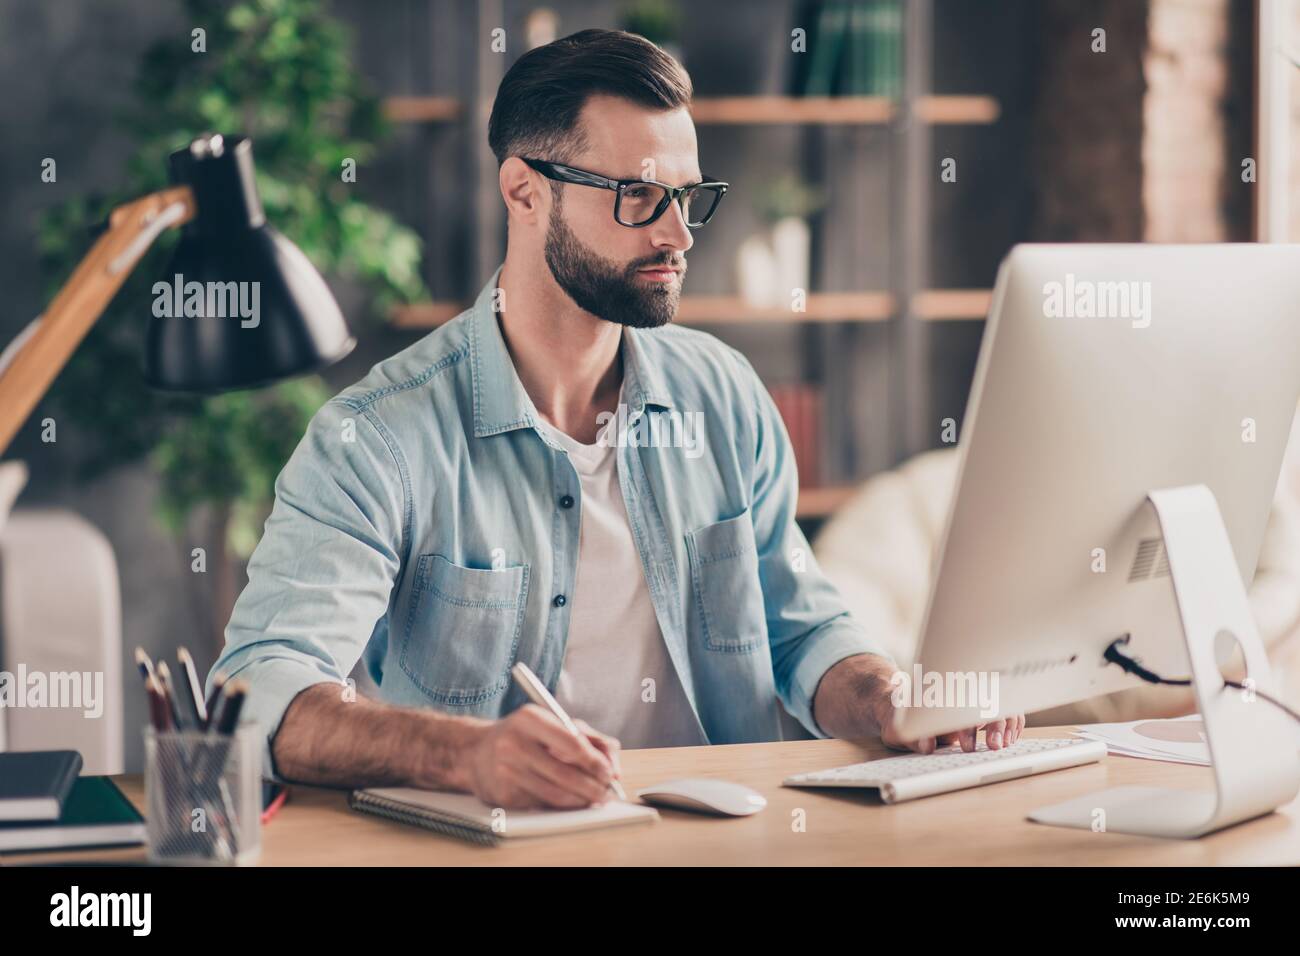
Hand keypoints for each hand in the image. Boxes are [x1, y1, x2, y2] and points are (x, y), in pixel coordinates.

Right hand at [461, 704, 621, 808]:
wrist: (475, 752)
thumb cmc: (523, 736)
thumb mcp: (552, 723)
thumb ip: (589, 739)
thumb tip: (613, 768)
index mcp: (530, 718)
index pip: (571, 742)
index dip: (594, 762)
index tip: (608, 773)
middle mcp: (514, 743)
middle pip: (565, 774)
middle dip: (592, 787)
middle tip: (606, 792)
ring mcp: (506, 770)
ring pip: (555, 794)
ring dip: (580, 801)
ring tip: (593, 799)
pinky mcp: (503, 794)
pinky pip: (541, 804)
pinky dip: (560, 806)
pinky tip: (568, 801)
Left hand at [873, 693, 1025, 754]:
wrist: (898, 705)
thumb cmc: (899, 720)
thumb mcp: (896, 731)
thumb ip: (912, 738)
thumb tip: (927, 746)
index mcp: (938, 698)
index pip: (958, 706)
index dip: (966, 727)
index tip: (967, 745)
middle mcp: (958, 695)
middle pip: (983, 702)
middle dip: (993, 724)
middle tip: (993, 746)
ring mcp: (972, 698)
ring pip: (998, 704)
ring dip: (1005, 723)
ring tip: (1004, 745)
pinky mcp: (982, 706)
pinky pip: (1005, 709)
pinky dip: (1011, 722)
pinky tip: (1010, 739)